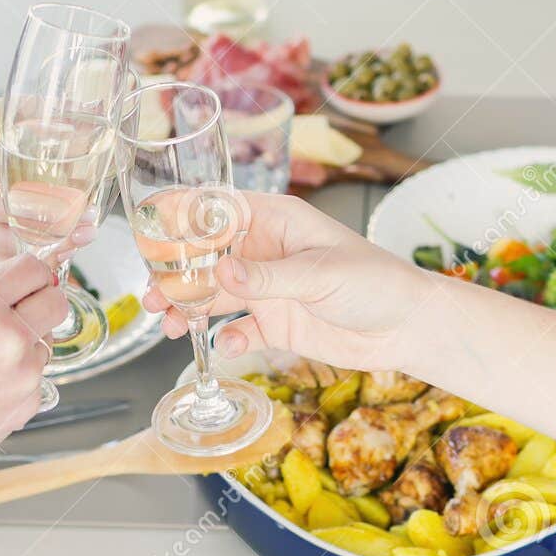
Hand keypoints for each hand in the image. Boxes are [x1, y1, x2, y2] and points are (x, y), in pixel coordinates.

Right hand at [0, 254, 66, 533]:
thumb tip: (15, 298)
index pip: (35, 267)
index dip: (33, 275)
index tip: (28, 283)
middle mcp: (9, 331)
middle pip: (57, 302)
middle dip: (42, 306)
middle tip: (21, 316)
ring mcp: (24, 371)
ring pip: (47, 344)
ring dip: (28, 348)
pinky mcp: (28, 405)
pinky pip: (36, 381)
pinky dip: (18, 383)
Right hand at [140, 193, 428, 371]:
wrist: (406, 327)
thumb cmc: (375, 282)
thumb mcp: (320, 274)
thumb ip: (269, 276)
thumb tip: (221, 270)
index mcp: (276, 220)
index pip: (218, 208)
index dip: (181, 214)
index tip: (149, 225)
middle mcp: (265, 252)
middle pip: (206, 256)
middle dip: (176, 272)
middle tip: (152, 290)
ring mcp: (268, 289)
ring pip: (215, 295)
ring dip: (188, 308)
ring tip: (167, 322)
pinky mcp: (276, 325)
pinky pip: (239, 330)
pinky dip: (226, 339)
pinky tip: (223, 346)